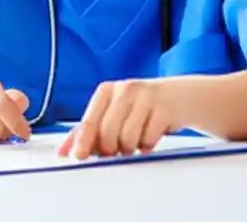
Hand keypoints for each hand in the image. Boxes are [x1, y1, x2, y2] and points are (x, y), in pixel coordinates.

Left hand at [58, 79, 176, 158]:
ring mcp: (147, 97)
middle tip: (118, 149)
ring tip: (137, 139)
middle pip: (107, 133)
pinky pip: (148, 139)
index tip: (78, 156)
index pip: (90, 120)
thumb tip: (64, 150)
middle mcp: (125, 89)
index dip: (83, 141)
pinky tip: (151, 135)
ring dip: (131, 147)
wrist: (182, 96)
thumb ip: (88, 131)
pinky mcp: (165, 108)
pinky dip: (148, 144)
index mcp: (107, 90)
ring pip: (128, 139)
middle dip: (111, 148)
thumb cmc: (142, 107)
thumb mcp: (115, 113)